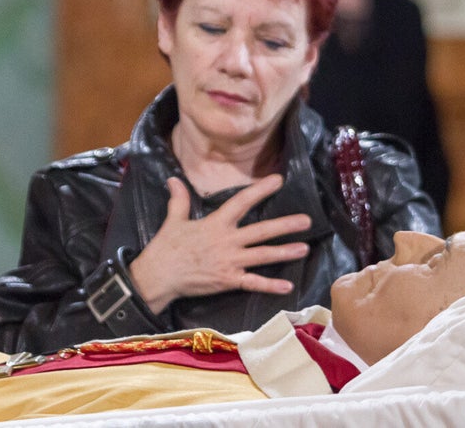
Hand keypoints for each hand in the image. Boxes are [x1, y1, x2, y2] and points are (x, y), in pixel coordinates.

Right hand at [129, 174, 312, 313]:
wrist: (157, 277)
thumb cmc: (166, 248)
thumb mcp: (173, 221)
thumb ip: (179, 200)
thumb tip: (173, 179)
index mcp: (216, 223)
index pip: (241, 202)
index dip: (260, 190)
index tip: (278, 180)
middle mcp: (227, 241)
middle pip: (261, 231)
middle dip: (285, 225)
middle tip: (307, 221)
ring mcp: (230, 262)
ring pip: (263, 255)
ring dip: (285, 252)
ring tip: (304, 248)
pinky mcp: (229, 280)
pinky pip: (253, 283)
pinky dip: (270, 286)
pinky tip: (288, 286)